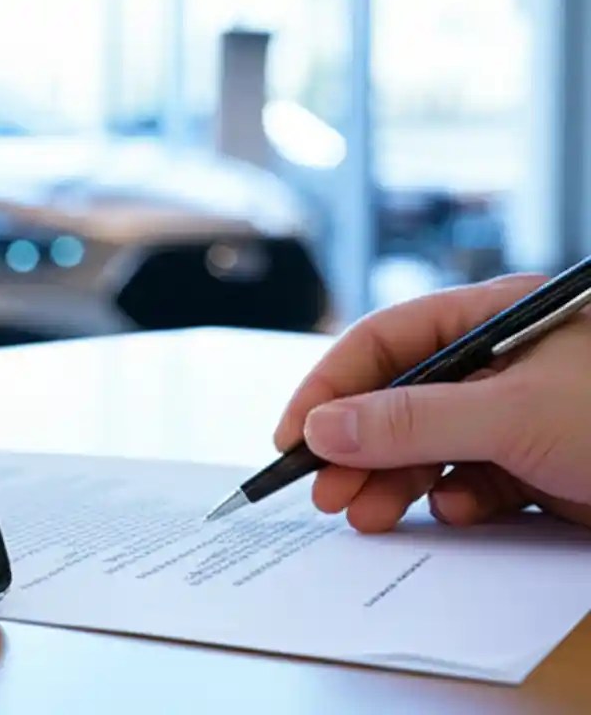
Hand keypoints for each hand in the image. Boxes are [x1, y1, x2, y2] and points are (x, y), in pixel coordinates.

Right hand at [275, 273, 590, 532]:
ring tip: (367, 515)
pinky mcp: (539, 465)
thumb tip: (324, 426)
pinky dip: (454, 500)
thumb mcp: (514, 415)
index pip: (385, 341)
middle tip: (322, 491)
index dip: (331, 386)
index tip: (294, 435)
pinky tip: (456, 512)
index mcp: (494, 319)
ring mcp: (520, 415)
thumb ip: (412, 420)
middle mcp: (501, 363)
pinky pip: (472, 480)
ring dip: (394, 481)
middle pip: (399, 398)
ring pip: (429, 445)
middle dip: (358, 446)